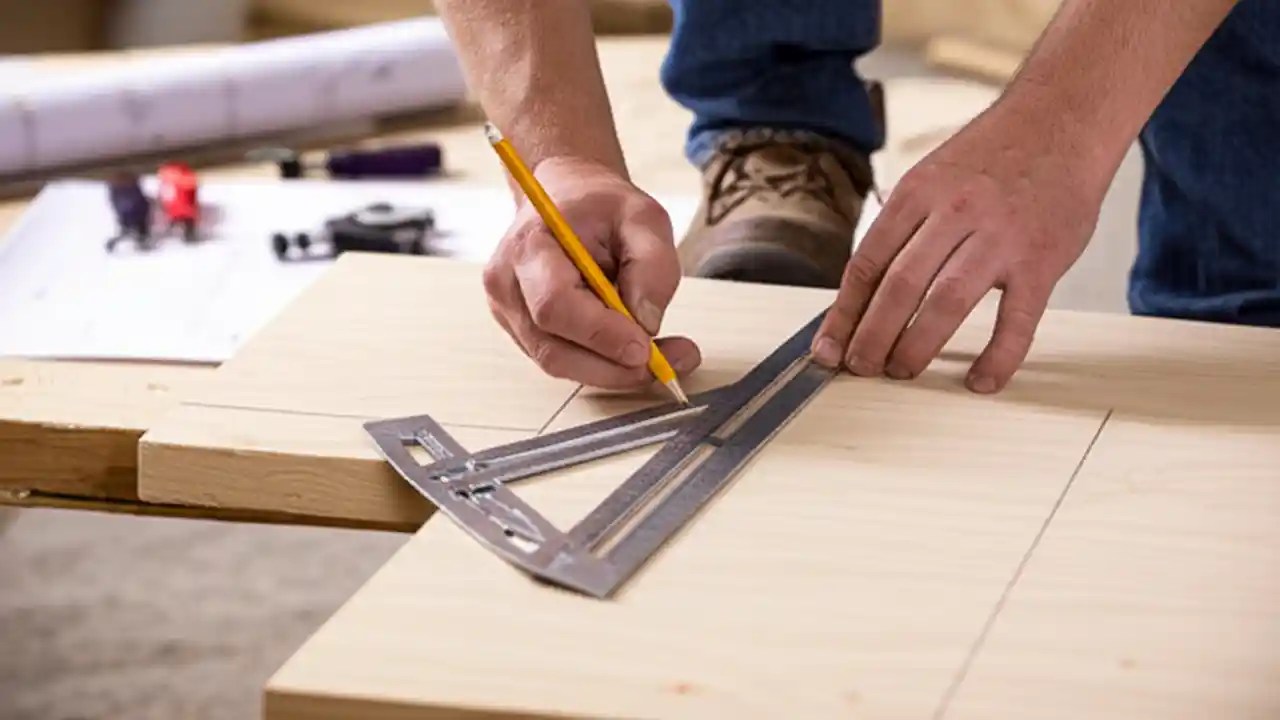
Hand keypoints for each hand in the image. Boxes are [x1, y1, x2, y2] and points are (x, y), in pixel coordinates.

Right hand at [485, 156, 700, 388]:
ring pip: (559, 363)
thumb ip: (653, 265)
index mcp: (529, 245)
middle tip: (666, 365)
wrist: (567, 199)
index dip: (600, 335)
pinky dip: (602, 365)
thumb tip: (646, 323)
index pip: (554, 306)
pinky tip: (634, 350)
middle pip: (553, 349)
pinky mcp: (522, 330)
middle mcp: (507, 284)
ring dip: (613, 371)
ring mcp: (510, 312)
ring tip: (662, 358)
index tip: (645, 348)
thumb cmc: (601, 206)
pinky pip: (563, 360)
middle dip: (613, 366)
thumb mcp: (644, 218)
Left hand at [811, 104, 1105, 392]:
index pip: (866, 264)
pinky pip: (1017, 321)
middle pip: (898, 286)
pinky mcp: (1041, 260)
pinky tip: (979, 381)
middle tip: (859, 369)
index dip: (843, 313)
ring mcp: (999, 238)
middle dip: (871, 336)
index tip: (828, 347)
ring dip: (915, 346)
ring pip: (945, 303)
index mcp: (916, 193)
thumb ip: (901, 229)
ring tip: (899, 372)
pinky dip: (997, 357)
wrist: (1063, 120)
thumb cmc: (990, 158)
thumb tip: (861, 293)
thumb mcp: (930, 176)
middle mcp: (953, 213)